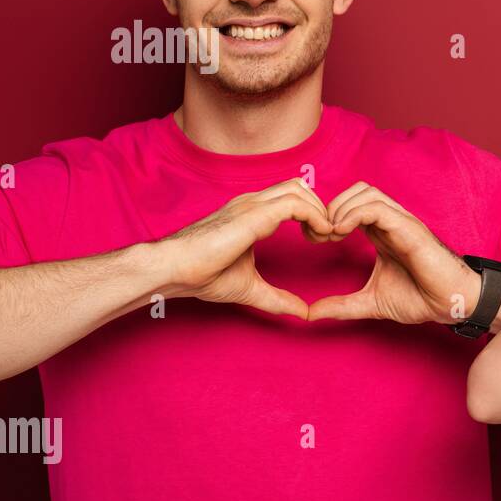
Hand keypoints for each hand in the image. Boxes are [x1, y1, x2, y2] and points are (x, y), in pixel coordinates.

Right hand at [158, 177, 333, 318]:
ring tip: (324, 238)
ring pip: (300, 189)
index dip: (313, 213)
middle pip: (301, 187)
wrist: (172, 270)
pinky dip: (315, 216)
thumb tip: (302, 313)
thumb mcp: (250, 288)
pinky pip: (295, 203)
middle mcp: (252, 203)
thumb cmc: (201, 275)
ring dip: (320, 211)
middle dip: (321, 208)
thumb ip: (278, 298)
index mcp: (251, 214)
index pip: (292, 197)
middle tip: (328, 238)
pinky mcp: (252, 214)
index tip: (321, 240)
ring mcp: (251, 205)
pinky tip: (318, 236)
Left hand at [306, 182, 481, 323]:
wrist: (451, 303)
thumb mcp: (371, 302)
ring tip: (331, 234)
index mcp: (382, 233)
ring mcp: (402, 222)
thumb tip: (311, 313)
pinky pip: (378, 208)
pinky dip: (354, 214)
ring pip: (366, 193)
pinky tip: (342, 232)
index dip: (327, 216)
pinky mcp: (409, 229)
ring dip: (341, 208)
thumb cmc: (421, 298)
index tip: (314, 240)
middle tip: (319, 235)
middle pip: (356, 191)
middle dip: (331, 207)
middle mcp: (391, 222)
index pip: (351, 205)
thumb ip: (342, 305)